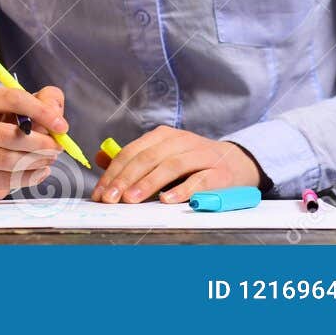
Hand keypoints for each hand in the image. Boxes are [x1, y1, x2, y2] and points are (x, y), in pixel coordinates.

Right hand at [0, 84, 67, 200]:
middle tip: (57, 148)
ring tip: (48, 159)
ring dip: (36, 161)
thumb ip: (48, 101)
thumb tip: (55, 115)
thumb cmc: (11, 128)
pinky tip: (38, 171)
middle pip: (9, 134)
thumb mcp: (31, 108)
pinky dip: (29, 177)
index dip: (40, 112)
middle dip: (40, 143)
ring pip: (7, 160)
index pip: (11, 99)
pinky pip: (5, 180)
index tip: (61, 127)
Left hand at [92, 126, 262, 203]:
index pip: (133, 151)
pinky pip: (199, 180)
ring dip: (149, 183)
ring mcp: (201, 154)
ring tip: (131, 199)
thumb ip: (133, 158)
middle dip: (126, 178)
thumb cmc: (193, 162)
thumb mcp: (162, 155)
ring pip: (171, 165)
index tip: (102, 192)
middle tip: (111, 197)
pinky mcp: (219, 172)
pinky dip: (182, 190)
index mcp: (163, 135)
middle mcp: (181, 140)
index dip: (115, 171)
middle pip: (148, 157)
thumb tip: (99, 158)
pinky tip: (166, 200)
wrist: (236, 162)